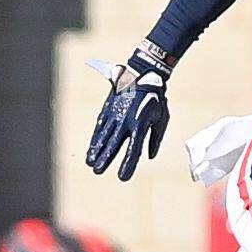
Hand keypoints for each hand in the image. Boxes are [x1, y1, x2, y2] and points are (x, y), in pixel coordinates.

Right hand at [85, 57, 169, 181]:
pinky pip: (100, 126)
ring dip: (96, 149)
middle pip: (113, 144)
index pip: (134, 150)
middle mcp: (126, 121)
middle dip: (105, 159)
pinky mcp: (108, 108)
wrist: (143, 73)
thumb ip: (155, 139)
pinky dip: (95, 137)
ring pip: (103, 135)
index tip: (122, 177)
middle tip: (97, 171)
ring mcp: (115, 114)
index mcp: (141, 125)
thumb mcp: (161, 119)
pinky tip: (92, 147)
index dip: (128, 164)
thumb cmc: (156, 99)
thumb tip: (149, 156)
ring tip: (90, 162)